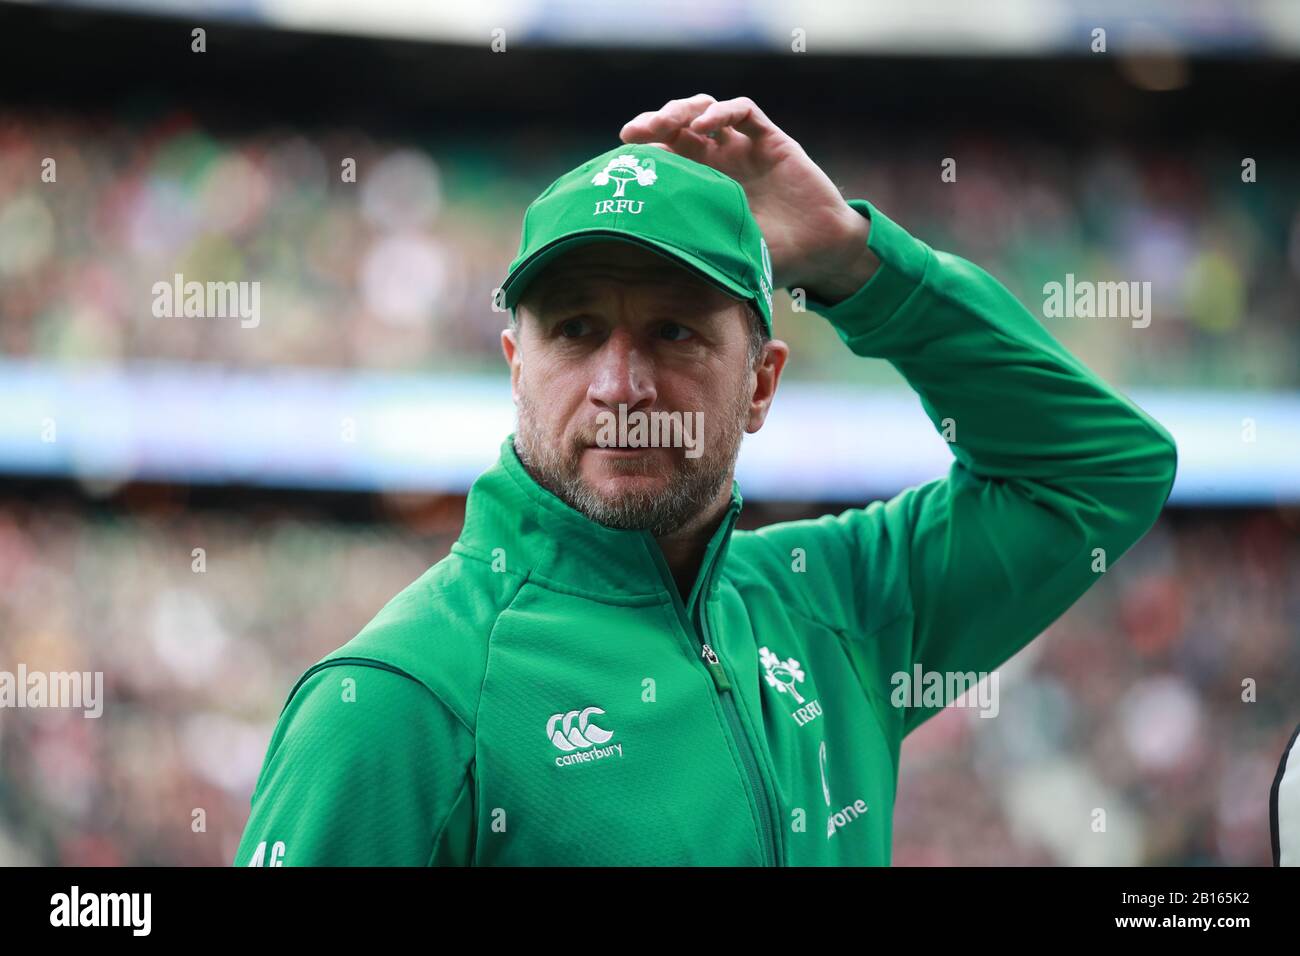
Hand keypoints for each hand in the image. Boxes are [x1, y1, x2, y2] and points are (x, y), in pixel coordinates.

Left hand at [620, 94, 877, 301]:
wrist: (820, 253)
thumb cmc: (773, 260)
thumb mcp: (723, 256)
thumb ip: (691, 249)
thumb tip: (640, 264)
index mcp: (701, 187)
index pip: (662, 158)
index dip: (641, 154)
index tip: (619, 161)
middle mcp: (718, 162)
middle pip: (676, 128)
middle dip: (653, 125)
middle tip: (635, 134)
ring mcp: (742, 148)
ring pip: (704, 110)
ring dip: (681, 110)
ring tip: (666, 122)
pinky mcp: (770, 139)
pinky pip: (743, 112)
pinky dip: (721, 112)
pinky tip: (706, 124)